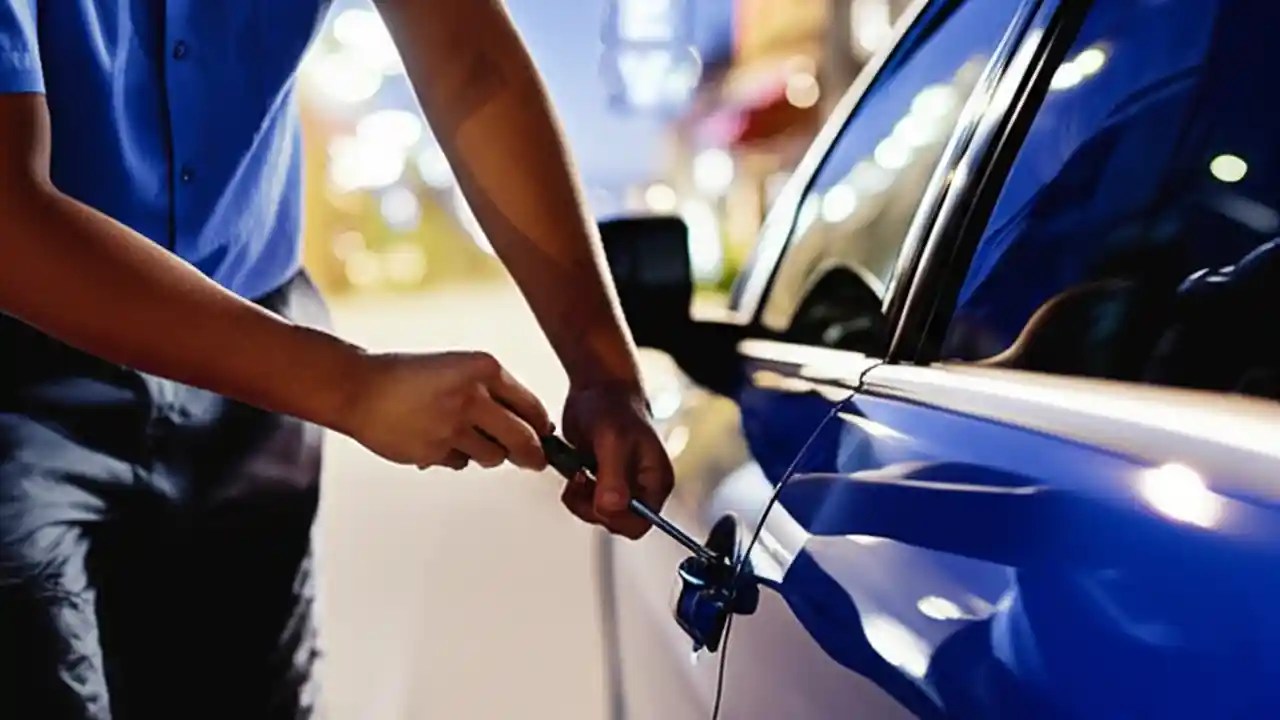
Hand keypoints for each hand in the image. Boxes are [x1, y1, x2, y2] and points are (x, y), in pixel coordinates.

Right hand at [342, 351, 551, 470]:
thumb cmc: (410, 376)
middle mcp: (473, 396)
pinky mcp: (435, 451)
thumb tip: (531, 425)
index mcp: (484, 368)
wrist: (360, 387)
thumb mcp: (459, 368)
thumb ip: (494, 392)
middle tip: (536, 461)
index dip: (541, 426)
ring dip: (489, 453)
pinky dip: (456, 456)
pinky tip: (435, 438)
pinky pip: (462, 463)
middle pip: (523, 440)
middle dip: (534, 456)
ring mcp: (454, 426)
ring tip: (463, 435)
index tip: (544, 435)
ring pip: (494, 457)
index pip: (531, 406)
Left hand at [560, 383, 674, 538]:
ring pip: (600, 515)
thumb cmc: (612, 406)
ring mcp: (623, 487)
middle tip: (582, 481)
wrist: (596, 390)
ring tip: (578, 473)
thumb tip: (611, 509)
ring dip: (581, 500)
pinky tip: (576, 471)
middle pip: (617, 523)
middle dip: (593, 506)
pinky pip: (588, 503)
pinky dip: (576, 492)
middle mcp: (643, 488)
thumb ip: (613, 477)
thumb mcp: (612, 441)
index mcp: (656, 481)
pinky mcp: (604, 483)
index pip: (640, 523)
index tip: (596, 495)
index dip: (614, 517)